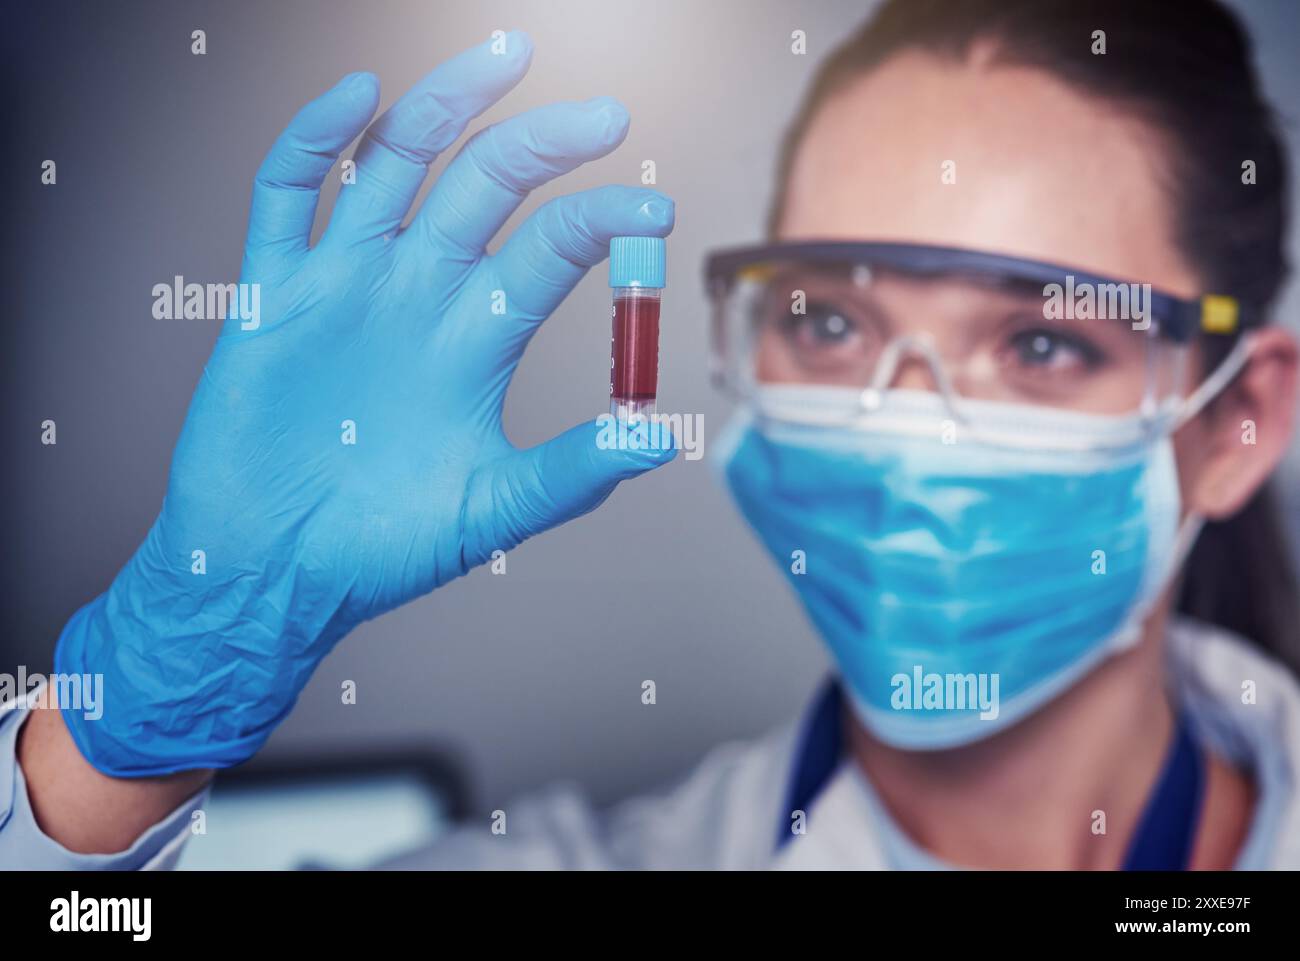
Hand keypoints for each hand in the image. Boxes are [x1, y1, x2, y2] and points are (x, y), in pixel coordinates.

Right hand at [55, 31, 675, 775]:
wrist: (275, 573)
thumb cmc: (384, 548)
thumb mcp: (492, 512)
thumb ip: (572, 473)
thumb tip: (664, 438)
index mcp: (477, 339)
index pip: (548, 251)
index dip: (599, 221)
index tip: (652, 209)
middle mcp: (419, 295)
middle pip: (483, 187)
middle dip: (541, 143)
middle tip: (604, 114)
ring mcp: (346, 285)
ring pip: (394, 167)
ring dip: (444, 108)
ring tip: (504, 60)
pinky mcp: (273, 294)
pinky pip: (286, 197)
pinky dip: (313, 142)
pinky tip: (357, 98)